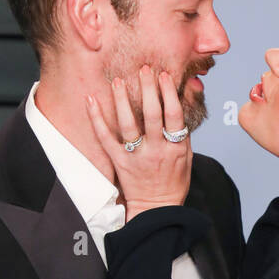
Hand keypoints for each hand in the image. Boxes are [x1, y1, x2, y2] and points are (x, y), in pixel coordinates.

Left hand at [86, 65, 192, 219]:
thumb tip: (186, 96)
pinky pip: (105, 138)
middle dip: (147, 88)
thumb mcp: (187, 155)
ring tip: (119, 80)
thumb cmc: (174, 181)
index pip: (173, 115)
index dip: (168, 93)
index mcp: (175, 148)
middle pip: (151, 114)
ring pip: (128, 124)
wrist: (158, 209)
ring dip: (123, 99)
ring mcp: (136, 157)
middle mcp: (156, 151)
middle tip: (144, 69)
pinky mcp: (119, 162)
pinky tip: (91, 100)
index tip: (164, 75)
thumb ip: (184, 127)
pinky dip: (97, 118)